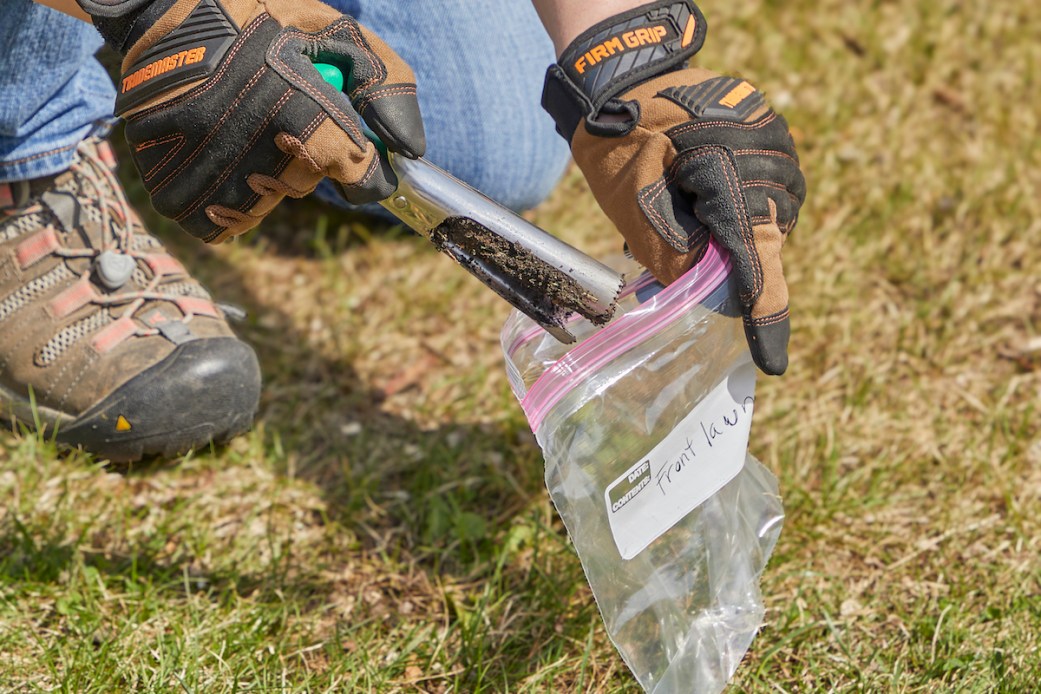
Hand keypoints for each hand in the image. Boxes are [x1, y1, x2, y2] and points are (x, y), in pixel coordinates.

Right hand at [78, 0, 424, 241]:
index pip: (359, 178)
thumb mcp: (331, 31)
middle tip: (275, 115)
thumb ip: (384, 83)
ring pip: (261, 208)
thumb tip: (409, 149)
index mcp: (297, 112)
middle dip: (301, 157)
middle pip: (305, 186)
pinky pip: (218, 224)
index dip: (363, 170)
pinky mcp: (172, 192)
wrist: (157, 11)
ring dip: (259, 178)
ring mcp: (208, 177)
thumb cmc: (257, 20)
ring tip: (239, 127)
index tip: (353, 157)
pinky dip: (221, 199)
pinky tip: (214, 153)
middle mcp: (253, 151)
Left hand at [541, 0, 804, 374]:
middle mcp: (770, 168)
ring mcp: (778, 148)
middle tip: (677, 237)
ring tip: (684, 199)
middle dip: (727, 259)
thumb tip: (719, 300)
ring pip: (764, 220)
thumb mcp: (639, 218)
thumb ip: (681, 264)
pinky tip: (700, 185)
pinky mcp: (776, 137)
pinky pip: (764, 190)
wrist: (629, 80)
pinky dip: (735, 200)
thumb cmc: (624, 149)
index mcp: (735, 187)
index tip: (772, 365)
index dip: (764, 321)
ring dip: (730, 226)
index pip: (758, 273)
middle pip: (761, 247)